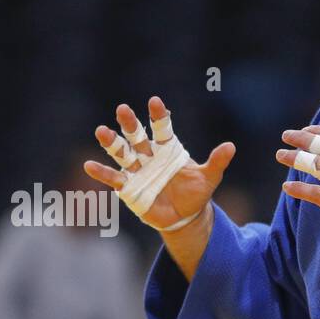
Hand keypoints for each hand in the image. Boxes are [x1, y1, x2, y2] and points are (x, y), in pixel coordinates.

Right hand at [83, 96, 234, 230]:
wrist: (184, 216)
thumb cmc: (195, 192)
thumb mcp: (209, 178)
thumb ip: (217, 162)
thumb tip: (230, 146)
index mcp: (168, 149)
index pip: (162, 128)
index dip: (158, 115)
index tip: (155, 102)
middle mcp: (150, 156)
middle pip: (137, 136)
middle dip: (129, 123)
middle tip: (122, 109)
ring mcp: (137, 170)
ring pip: (122, 153)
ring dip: (111, 143)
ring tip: (101, 131)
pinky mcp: (128, 187)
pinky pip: (114, 178)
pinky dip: (102, 173)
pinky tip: (89, 165)